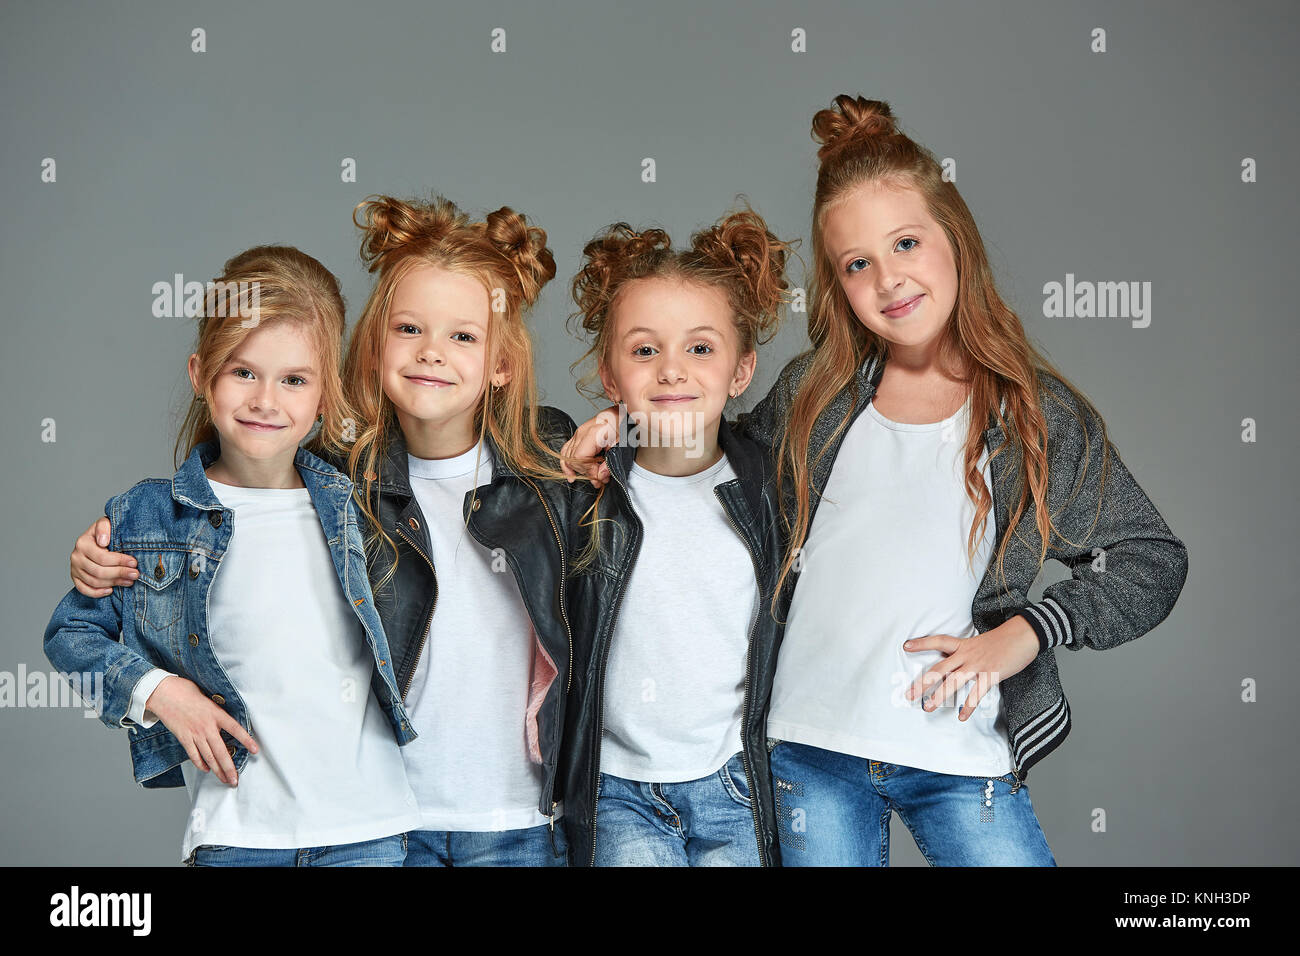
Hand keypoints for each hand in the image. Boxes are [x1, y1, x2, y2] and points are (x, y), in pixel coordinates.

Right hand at [71, 517, 136, 597]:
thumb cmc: (106, 532)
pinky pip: (84, 590)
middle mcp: (76, 556)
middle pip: (99, 571)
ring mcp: (74, 569)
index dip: (120, 561)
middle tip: (135, 574)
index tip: (134, 563)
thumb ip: (104, 527)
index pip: (102, 557)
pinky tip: (110, 590)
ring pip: (94, 581)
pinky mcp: (75, 578)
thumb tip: (103, 541)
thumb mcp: (106, 524)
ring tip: (129, 581)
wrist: (98, 538)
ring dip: (113, 583)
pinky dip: (97, 592)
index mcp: (83, 543)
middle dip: (120, 573)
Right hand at [145, 676, 258, 786]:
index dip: (246, 740)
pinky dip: (200, 764)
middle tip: (235, 780)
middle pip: (221, 751)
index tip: (255, 750)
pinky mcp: (183, 738)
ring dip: (217, 771)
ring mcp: (194, 734)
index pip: (235, 729)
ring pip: (209, 757)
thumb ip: (216, 708)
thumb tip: (223, 715)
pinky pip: (194, 755)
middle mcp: (207, 726)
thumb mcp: (207, 696)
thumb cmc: (184, 690)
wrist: (162, 693)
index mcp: (216, 713)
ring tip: (224, 780)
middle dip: (229, 768)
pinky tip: (206, 769)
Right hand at [559, 405, 619, 487]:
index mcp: (592, 433)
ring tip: (591, 478)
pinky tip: (571, 475)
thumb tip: (600, 476)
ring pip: (568, 458)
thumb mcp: (621, 446)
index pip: (581, 459)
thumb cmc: (622, 427)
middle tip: (601, 480)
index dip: (589, 471)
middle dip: (587, 473)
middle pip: (575, 460)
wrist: (619, 415)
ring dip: (579, 471)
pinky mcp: (576, 436)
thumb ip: (610, 463)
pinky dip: (566, 464)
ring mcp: (577, 434)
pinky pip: (565, 451)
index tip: (600, 477)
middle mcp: (581, 433)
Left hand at [902, 615, 1039, 720]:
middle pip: (939, 669)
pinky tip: (961, 716)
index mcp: (963, 645)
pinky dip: (968, 706)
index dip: (921, 643)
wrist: (1024, 634)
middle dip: (922, 683)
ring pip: (953, 682)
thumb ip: (967, 653)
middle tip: (909, 694)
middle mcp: (966, 655)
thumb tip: (958, 664)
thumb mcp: (980, 642)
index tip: (906, 646)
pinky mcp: (991, 674)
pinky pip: (976, 693)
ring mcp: (978, 665)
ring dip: (939, 696)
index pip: (938, 641)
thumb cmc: (1004, 639)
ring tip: (928, 708)